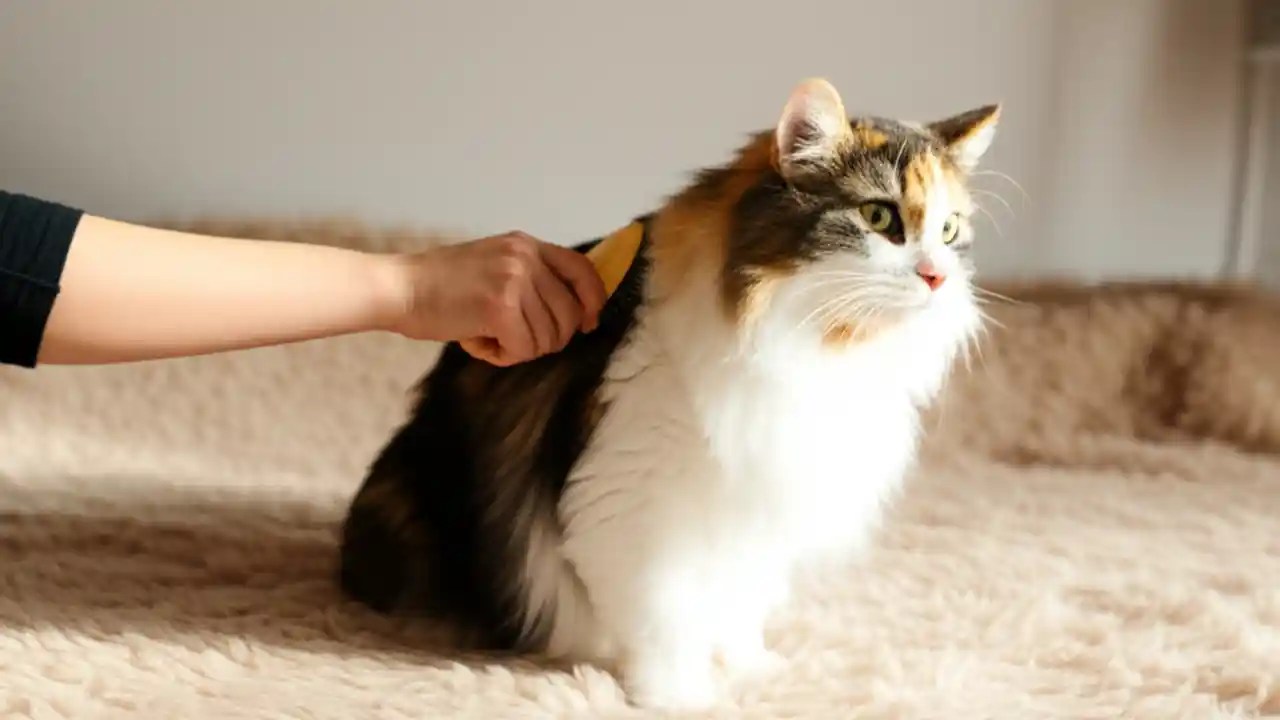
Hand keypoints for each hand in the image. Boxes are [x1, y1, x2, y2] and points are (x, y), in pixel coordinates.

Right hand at [391, 231, 606, 365]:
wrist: (399, 289)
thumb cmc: (439, 287)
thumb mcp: (492, 266)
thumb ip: (528, 279)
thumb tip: (572, 314)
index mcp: (526, 245)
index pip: (582, 269)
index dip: (593, 300)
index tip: (588, 323)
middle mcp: (525, 257)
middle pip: (569, 313)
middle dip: (548, 339)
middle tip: (513, 340)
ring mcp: (515, 280)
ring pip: (548, 337)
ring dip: (520, 349)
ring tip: (487, 336)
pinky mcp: (501, 307)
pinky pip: (525, 349)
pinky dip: (504, 356)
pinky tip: (479, 343)